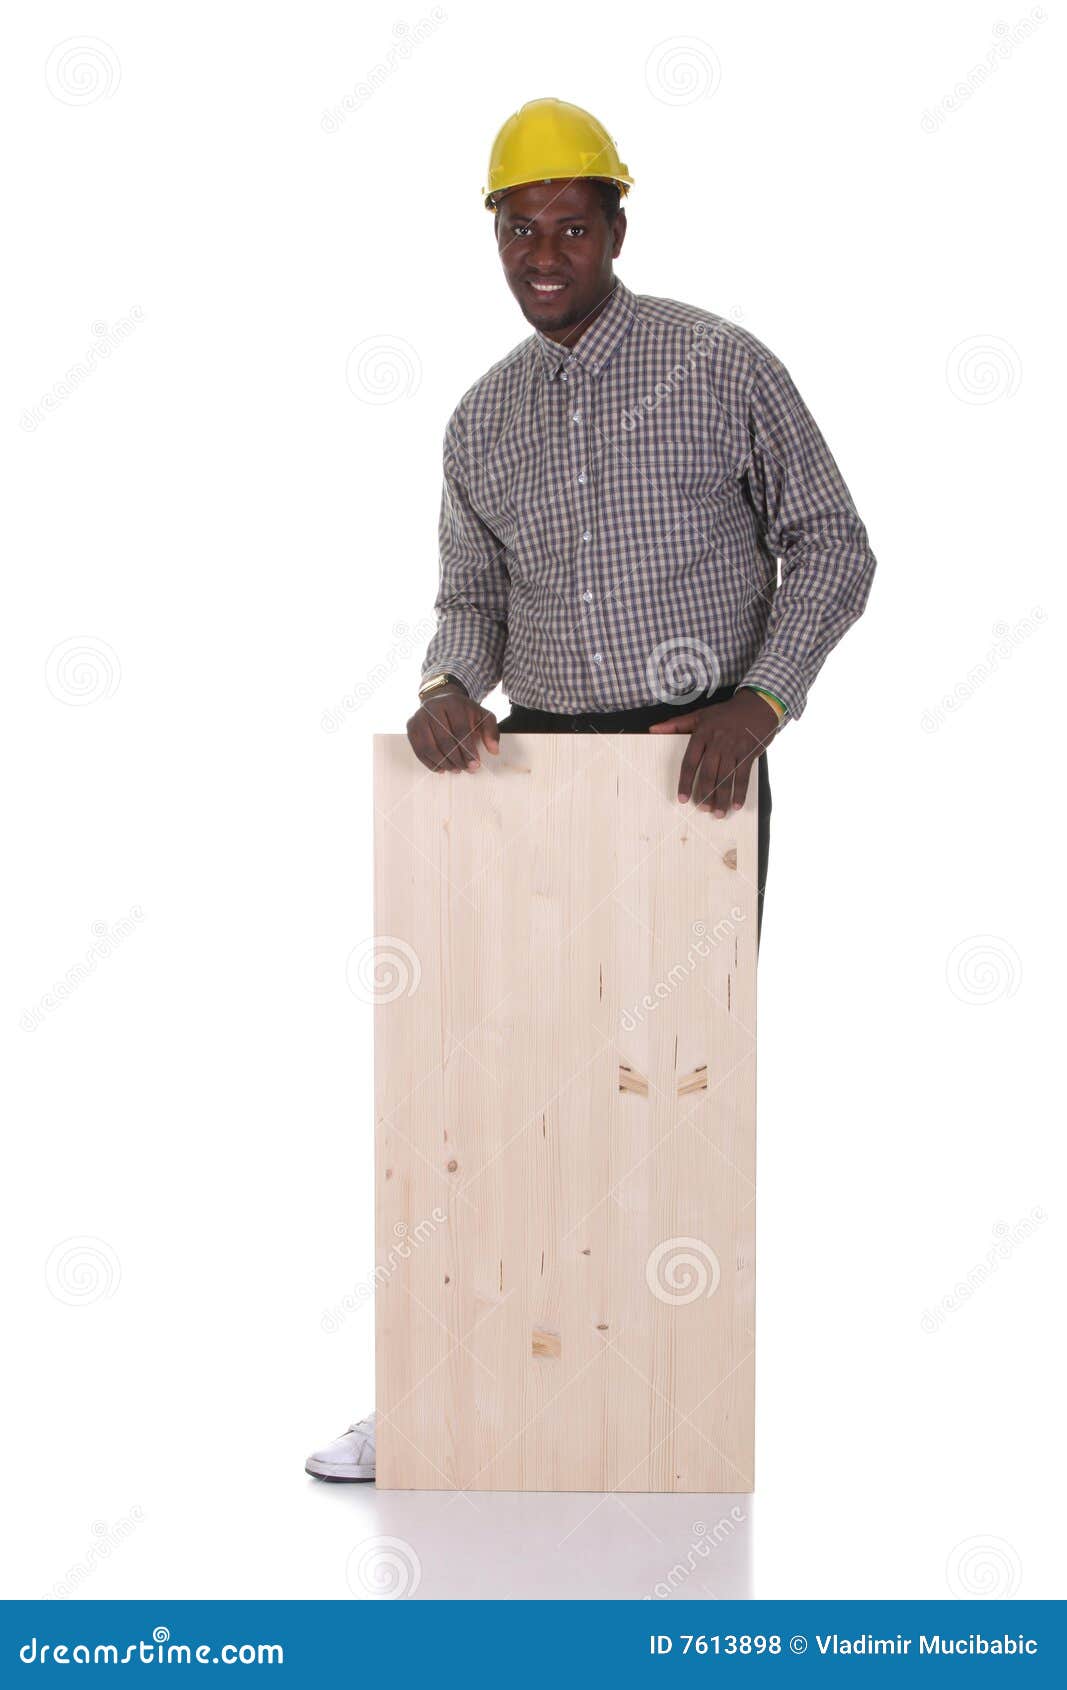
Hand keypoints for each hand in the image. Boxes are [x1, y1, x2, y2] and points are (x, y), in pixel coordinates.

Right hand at [406, 684, 499, 772]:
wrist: (441, 699)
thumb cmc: (464, 712)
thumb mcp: (482, 716)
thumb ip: (491, 731)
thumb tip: (494, 750)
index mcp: (453, 703)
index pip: (461, 730)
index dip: (468, 750)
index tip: (476, 764)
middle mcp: (433, 707)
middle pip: (444, 740)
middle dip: (457, 759)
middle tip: (466, 769)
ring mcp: (419, 717)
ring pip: (430, 747)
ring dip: (443, 763)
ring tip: (455, 769)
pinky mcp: (411, 727)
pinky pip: (419, 750)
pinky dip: (430, 763)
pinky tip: (441, 769)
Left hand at [648, 689, 778, 813]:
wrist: (757, 704)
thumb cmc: (726, 712)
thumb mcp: (700, 714)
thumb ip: (676, 725)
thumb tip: (652, 729)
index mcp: (702, 734)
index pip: (690, 762)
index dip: (685, 782)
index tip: (683, 799)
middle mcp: (718, 742)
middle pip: (709, 773)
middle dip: (705, 793)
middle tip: (702, 809)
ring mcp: (735, 748)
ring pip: (726, 777)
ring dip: (722, 798)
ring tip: (718, 813)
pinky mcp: (750, 752)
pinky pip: (743, 776)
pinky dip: (740, 792)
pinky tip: (737, 805)